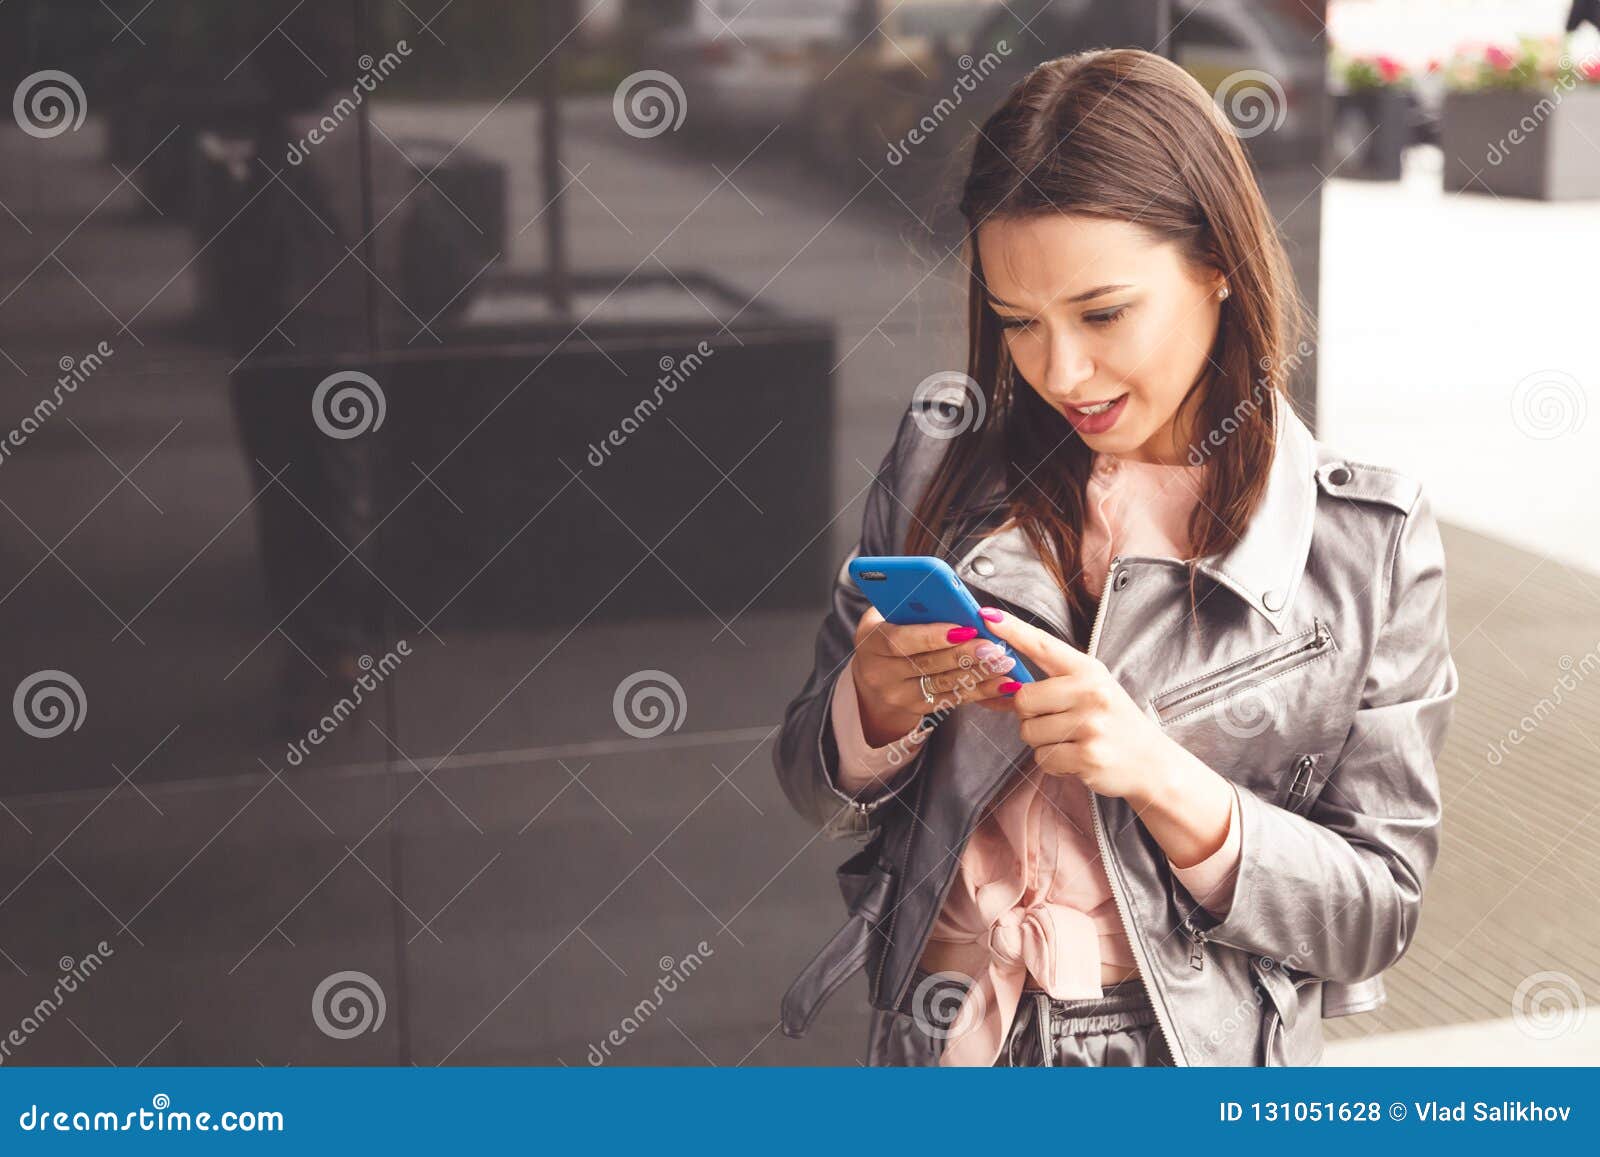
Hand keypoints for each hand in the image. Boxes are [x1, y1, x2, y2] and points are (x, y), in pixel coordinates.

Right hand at [850, 606, 1020, 745]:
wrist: (874, 675)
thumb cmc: (887, 633)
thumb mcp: (886, 614)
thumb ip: (910, 606)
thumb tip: (948, 596)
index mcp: (871, 642)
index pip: (901, 640)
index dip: (933, 635)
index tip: (963, 628)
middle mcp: (881, 673)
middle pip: (927, 664)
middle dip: (964, 654)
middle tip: (992, 646)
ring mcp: (899, 695)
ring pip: (944, 683)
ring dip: (978, 673)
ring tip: (1003, 661)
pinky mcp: (918, 708)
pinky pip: (953, 699)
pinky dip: (980, 690)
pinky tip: (1000, 682)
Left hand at [979, 605, 1190, 805]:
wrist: (1151, 763)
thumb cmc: (1115, 723)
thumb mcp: (1093, 691)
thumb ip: (1053, 684)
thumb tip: (1000, 688)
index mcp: (1089, 670)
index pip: (1043, 645)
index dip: (1012, 630)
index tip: (987, 615)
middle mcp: (1090, 692)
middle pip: (1023, 699)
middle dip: (1029, 715)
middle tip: (1057, 722)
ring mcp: (1090, 724)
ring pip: (1029, 732)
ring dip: (1043, 742)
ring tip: (1072, 740)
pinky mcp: (1088, 755)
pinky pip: (1042, 758)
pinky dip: (1053, 762)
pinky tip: (1076, 757)